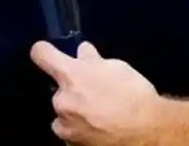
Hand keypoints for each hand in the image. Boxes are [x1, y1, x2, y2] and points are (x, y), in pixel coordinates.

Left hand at [30, 40, 161, 144]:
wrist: (146, 131)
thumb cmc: (133, 94)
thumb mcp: (117, 68)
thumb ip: (94, 61)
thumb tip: (83, 53)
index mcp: (71, 76)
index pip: (42, 55)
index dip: (45, 51)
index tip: (49, 54)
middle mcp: (61, 101)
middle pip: (60, 90)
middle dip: (74, 90)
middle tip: (97, 93)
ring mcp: (65, 126)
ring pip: (64, 114)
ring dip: (76, 113)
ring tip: (100, 115)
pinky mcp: (72, 145)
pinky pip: (72, 133)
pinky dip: (82, 130)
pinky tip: (100, 129)